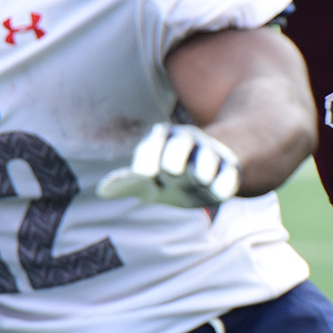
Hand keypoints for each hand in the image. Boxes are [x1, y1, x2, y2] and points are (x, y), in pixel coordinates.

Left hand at [97, 123, 240, 207]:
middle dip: (175, 154)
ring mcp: (210, 155)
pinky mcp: (230, 169)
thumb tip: (102, 191)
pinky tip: (218, 192)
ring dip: (203, 167)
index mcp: (163, 141)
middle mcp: (187, 143)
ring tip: (200, 179)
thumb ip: (130, 183)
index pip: (154, 143)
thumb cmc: (172, 177)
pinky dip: (224, 182)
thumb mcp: (151, 180)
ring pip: (208, 156)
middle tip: (170, 170)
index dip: (149, 157)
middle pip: (181, 143)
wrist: (211, 173)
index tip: (144, 174)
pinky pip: (228, 173)